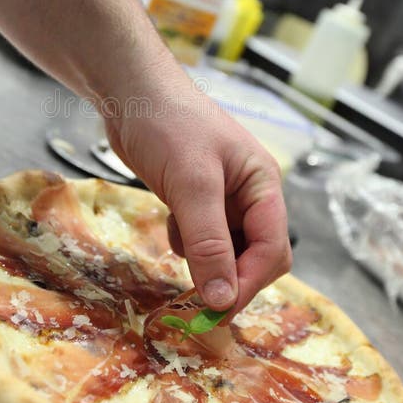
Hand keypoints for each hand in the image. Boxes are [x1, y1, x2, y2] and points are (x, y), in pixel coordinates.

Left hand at [104, 72, 291, 314]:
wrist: (129, 92)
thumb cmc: (168, 125)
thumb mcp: (192, 184)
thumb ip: (209, 243)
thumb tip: (223, 300)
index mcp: (263, 185)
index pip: (273, 250)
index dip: (248, 283)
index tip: (216, 310)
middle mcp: (248, 194)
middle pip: (254, 255)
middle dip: (229, 278)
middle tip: (196, 302)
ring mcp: (220, 197)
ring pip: (225, 250)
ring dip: (206, 262)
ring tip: (181, 253)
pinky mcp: (193, 198)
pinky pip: (201, 237)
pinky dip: (188, 243)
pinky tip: (171, 226)